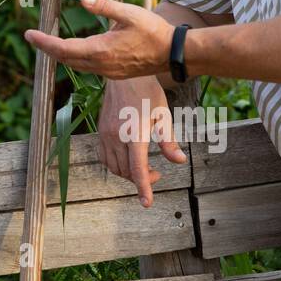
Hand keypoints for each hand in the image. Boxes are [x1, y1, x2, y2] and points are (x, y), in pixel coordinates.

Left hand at [23, 0, 174, 79]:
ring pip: (75, 64)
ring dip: (59, 54)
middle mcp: (100, 65)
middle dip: (47, 47)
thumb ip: (105, 6)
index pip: (63, 47)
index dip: (43, 42)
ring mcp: (107, 72)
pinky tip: (73, 50)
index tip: (29, 34)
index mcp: (100, 50)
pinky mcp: (113, 73)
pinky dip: (74, 58)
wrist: (173, 54)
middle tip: (33, 36)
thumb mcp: (129, 13)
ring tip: (47, 42)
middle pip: (65, 58)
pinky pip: (87, 67)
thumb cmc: (153, 31)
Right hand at [98, 77, 187, 206]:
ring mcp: (105, 135)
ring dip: (129, 173)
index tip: (147, 203)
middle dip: (142, 178)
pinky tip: (127, 159)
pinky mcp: (100, 132)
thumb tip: (180, 161)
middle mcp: (117, 136)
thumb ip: (169, 142)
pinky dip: (115, 165)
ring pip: (114, 167)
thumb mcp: (163, 117)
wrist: (124, 77)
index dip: (144, 187)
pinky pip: (104, 158)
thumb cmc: (147, 94)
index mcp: (135, 134)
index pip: (138, 168)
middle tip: (157, 172)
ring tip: (144, 166)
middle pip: (127, 171)